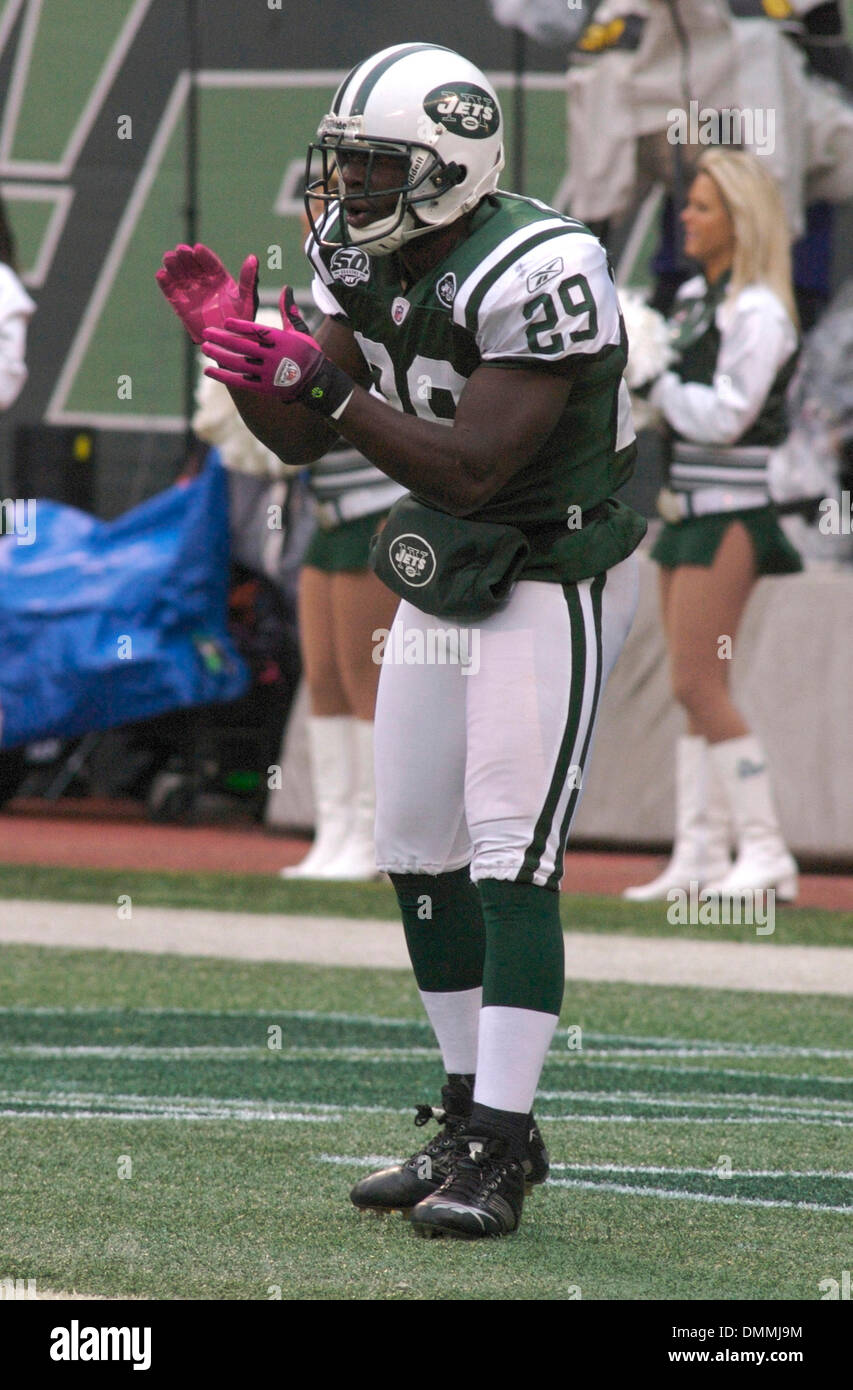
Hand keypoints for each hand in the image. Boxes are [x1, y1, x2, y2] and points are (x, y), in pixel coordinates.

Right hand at [156, 243, 257, 343]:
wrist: (226, 343)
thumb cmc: (240, 321)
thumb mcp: (247, 299)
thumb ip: (249, 279)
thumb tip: (253, 258)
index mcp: (220, 278)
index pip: (210, 263)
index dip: (204, 256)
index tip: (198, 249)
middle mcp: (204, 282)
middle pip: (193, 266)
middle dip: (186, 257)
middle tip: (181, 250)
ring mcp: (191, 292)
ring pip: (180, 276)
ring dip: (173, 266)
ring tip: (169, 258)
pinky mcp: (180, 305)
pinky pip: (171, 292)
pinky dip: (165, 283)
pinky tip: (161, 275)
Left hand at [203, 288, 354, 417]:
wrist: (316, 383)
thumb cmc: (307, 353)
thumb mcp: (300, 331)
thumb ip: (289, 311)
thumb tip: (285, 289)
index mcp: (282, 340)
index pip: (257, 331)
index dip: (240, 326)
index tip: (225, 321)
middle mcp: (274, 357)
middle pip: (243, 347)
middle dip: (223, 339)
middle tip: (206, 332)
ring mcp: (268, 374)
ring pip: (239, 363)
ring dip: (219, 355)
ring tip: (204, 348)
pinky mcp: (263, 388)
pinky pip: (240, 382)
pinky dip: (223, 377)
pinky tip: (208, 371)